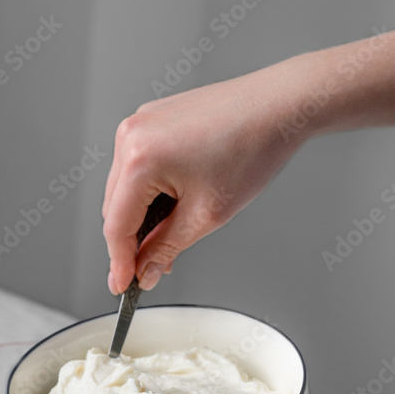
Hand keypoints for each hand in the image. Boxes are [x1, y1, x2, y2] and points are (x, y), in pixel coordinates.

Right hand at [102, 18, 394, 294]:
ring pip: (124, 189)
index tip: (122, 286)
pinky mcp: (152, 120)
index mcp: (139, 158)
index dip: (119, 263)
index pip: (116, 226)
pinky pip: (136, 167)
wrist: (279, 107)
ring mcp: (140, 124)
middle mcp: (131, 135)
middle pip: (115, 208)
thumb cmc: (252, 149)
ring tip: (172, 235)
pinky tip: (175, 204)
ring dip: (141, 217)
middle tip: (153, 270)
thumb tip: (145, 272)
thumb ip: (167, 249)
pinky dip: (149, 191)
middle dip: (132, 242)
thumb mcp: (206, 215)